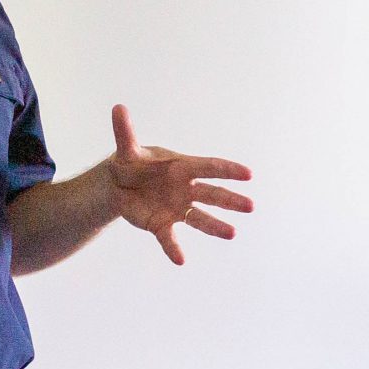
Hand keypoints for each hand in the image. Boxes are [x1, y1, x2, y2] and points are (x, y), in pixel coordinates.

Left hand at [107, 104, 251, 264]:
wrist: (118, 186)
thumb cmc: (130, 164)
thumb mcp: (127, 150)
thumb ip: (125, 132)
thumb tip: (118, 107)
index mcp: (181, 167)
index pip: (209, 167)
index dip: (228, 170)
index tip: (248, 174)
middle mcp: (185, 189)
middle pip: (212, 194)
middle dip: (231, 200)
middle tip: (251, 206)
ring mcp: (177, 208)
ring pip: (200, 218)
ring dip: (215, 226)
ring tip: (232, 233)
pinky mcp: (163, 225)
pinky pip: (170, 238)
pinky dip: (174, 249)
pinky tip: (181, 261)